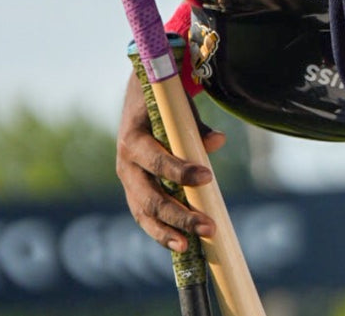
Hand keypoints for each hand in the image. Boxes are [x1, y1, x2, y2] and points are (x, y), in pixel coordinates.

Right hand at [115, 73, 226, 252]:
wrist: (138, 98)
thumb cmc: (164, 103)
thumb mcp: (178, 107)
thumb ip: (196, 126)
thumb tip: (218, 141)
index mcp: (134, 138)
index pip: (157, 161)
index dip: (181, 172)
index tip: (208, 177)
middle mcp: (125, 163)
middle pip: (150, 197)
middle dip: (179, 215)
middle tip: (208, 226)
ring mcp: (128, 180)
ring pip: (144, 213)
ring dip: (168, 231)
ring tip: (190, 245)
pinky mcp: (133, 191)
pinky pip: (144, 216)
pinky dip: (161, 231)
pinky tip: (181, 243)